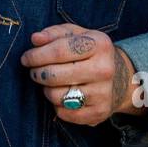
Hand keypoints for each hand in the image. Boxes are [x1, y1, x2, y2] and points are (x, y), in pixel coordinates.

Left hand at [20, 23, 141, 126]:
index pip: (58, 51)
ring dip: (46, 90)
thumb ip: (54, 34)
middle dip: (37, 73)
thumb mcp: (77, 35)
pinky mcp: (99, 112)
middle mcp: (104, 69)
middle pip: (54, 75)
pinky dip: (57, 105)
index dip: (36, 55)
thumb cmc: (90, 53)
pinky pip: (64, 113)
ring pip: (56, 96)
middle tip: (34, 71)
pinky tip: (62, 95)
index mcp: (99, 44)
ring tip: (50, 83)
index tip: (26, 58)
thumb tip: (35, 39)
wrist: (121, 78)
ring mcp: (103, 93)